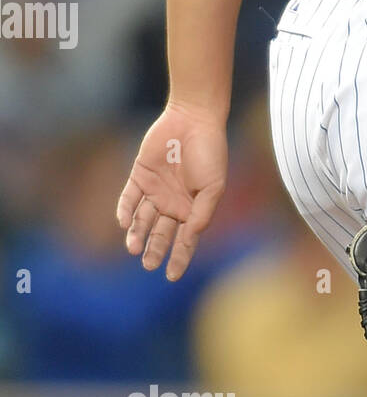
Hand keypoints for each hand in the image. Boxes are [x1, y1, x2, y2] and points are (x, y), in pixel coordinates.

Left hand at [116, 103, 227, 279]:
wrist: (194, 119)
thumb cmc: (210, 151)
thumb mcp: (214, 185)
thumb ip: (202, 212)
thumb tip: (191, 236)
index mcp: (193, 207)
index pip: (185, 240)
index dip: (179, 258)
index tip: (172, 277)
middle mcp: (172, 203)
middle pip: (161, 234)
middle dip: (155, 250)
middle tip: (148, 264)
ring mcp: (155, 190)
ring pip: (141, 221)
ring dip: (137, 235)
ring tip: (133, 247)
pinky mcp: (139, 176)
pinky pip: (128, 199)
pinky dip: (124, 211)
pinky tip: (123, 222)